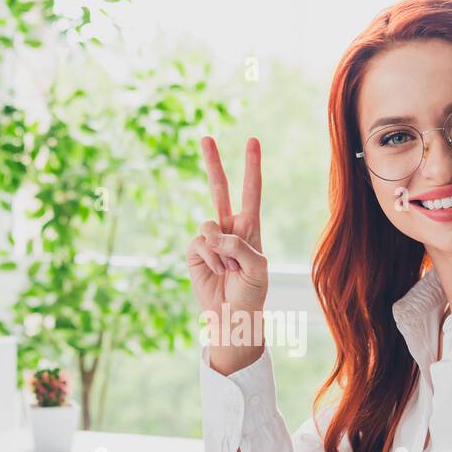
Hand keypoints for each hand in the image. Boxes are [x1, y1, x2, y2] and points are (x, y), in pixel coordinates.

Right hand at [187, 137, 269, 366]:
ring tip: (229, 270)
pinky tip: (216, 273)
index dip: (252, 166)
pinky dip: (210, 259)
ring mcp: (210, 239)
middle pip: (219, 189)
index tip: (252, 140)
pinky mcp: (195, 251)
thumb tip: (212, 233)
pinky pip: (199, 243)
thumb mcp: (257, 268)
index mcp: (250, 227)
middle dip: (213, 163)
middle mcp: (228, 228)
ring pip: (208, 225)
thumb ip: (238, 246)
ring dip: (220, 250)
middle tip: (205, 137)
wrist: (232, 315)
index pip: (251, 191)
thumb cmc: (251, 292)